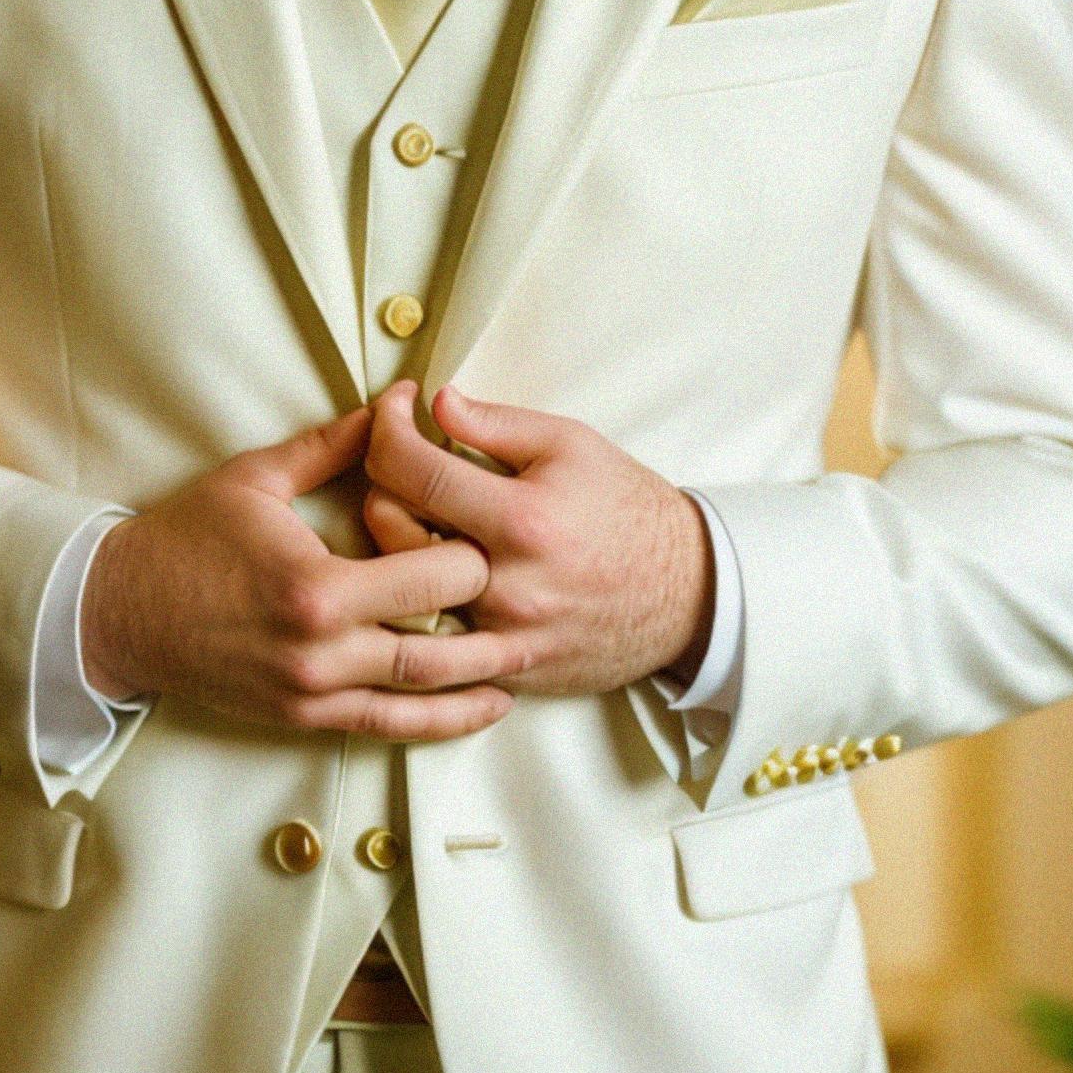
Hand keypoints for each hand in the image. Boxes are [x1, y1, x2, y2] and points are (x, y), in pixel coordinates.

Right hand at [78, 405, 508, 740]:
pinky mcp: (304, 718)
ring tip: (527, 662)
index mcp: (315, 586)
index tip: (490, 535)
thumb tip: (396, 403)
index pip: (430, 578)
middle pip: (438, 641)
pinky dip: (441, 721)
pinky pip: (387, 727)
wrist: (120, 614)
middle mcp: (319, 650)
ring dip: (480, 682)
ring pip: (421, 696)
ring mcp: (312, 692)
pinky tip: (481, 708)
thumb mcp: (256, 479)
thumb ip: (333, 445)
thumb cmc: (186, 539)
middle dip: (488, 620)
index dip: (471, 557)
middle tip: (525, 596)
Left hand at [360, 381, 712, 700]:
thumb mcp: (571, 444)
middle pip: (389, 529)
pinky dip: (417, 603)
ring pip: (398, 590)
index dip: (385, 426)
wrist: (687, 593)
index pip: (411, 469)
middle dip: (384, 484)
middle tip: (410, 465)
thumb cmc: (627, 508)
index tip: (396, 408)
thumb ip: (495, 422)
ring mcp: (501, 636)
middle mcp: (505, 584)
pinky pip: (429, 641)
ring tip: (423, 519)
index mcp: (522, 518)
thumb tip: (435, 402)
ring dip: (393, 546)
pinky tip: (431, 573)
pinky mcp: (504, 670)